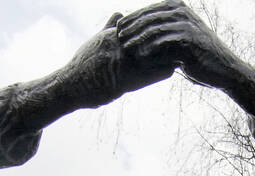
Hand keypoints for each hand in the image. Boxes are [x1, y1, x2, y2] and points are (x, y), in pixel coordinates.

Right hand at [60, 11, 174, 106]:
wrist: (73, 84)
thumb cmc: (83, 64)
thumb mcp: (96, 40)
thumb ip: (109, 26)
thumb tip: (120, 12)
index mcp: (116, 33)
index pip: (143, 24)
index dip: (156, 26)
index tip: (168, 27)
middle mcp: (122, 44)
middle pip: (152, 36)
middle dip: (166, 38)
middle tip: (180, 38)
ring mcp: (125, 61)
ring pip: (155, 52)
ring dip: (168, 54)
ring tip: (181, 55)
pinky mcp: (127, 78)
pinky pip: (151, 72)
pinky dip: (163, 70)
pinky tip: (172, 70)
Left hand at [117, 1, 238, 88]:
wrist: (224, 70)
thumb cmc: (199, 57)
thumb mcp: (181, 37)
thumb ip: (164, 30)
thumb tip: (139, 31)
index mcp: (178, 7)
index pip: (147, 10)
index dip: (131, 19)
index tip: (117, 29)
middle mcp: (182, 12)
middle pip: (148, 18)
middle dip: (131, 28)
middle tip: (118, 39)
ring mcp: (186, 25)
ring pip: (153, 31)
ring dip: (137, 40)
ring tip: (125, 50)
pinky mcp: (188, 41)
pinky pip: (163, 45)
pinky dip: (150, 52)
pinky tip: (140, 60)